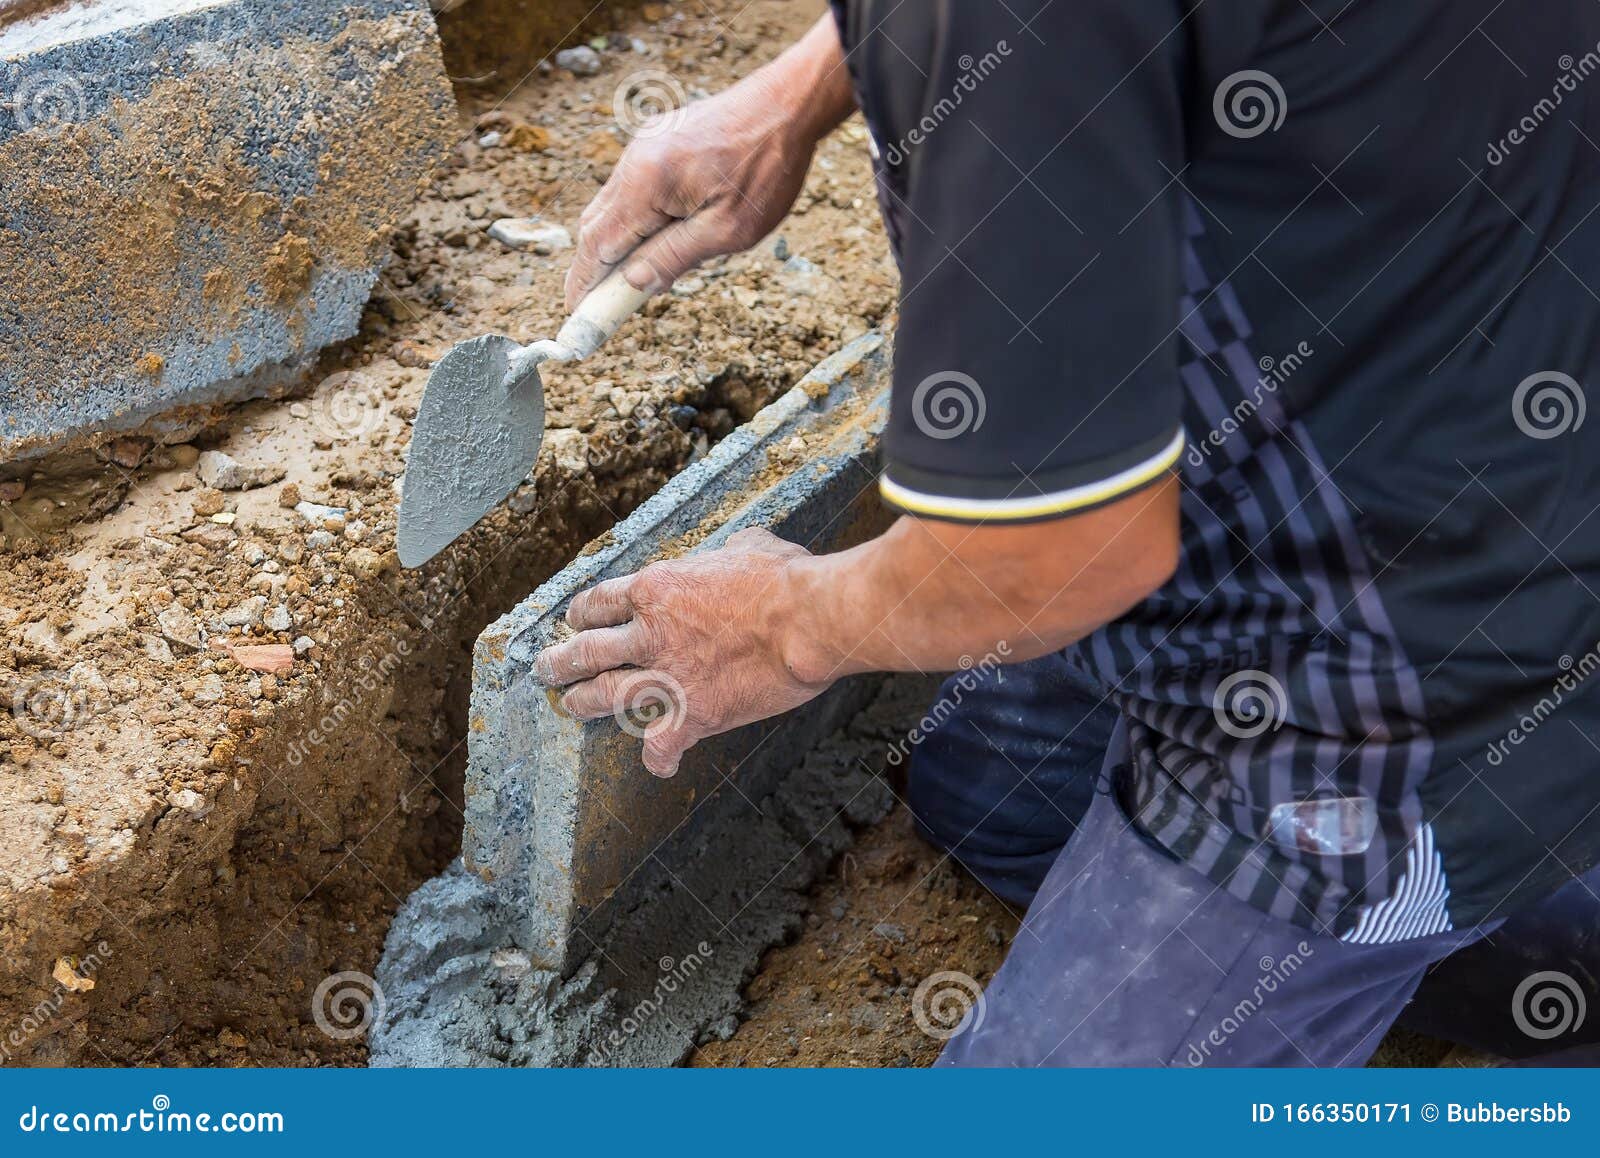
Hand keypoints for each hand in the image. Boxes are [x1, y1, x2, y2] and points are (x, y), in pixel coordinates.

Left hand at [533, 529, 836, 776]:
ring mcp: (665, 678)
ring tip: (570, 706)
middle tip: (546, 669)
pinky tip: (658, 765)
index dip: (582, 613)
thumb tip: (735, 551)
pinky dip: (657, 758)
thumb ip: (726, 553)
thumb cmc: (784, 580)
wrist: (807, 622)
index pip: (600, 602)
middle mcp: (649, 634)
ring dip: (581, 703)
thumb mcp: (748, 545)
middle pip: (586, 650)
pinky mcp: (691, 716)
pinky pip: (660, 745)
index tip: (576, 620)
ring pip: (604, 695)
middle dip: (560, 661)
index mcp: (657, 589)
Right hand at [564, 15, 853, 308]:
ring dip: (618, 243)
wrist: (788, 103)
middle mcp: (635, 160)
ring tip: (637, 277)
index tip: (577, 313)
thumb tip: (633, 283)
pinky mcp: (659, 140)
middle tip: (602, 304)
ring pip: (614, 206)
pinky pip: (634, 187)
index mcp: (646, 183)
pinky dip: (636, 218)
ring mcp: (644, 146)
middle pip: (596, 225)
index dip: (585, 283)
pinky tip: (661, 237)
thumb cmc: (767, 168)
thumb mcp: (729, 229)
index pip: (599, 244)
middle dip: (594, 267)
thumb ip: (675, 256)